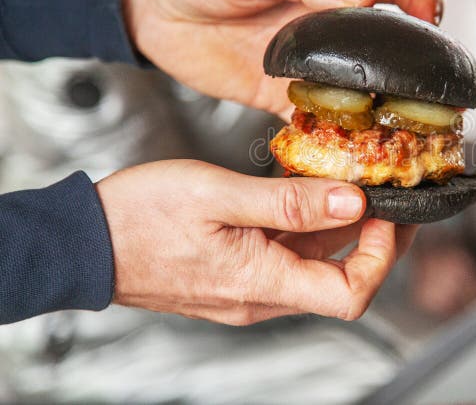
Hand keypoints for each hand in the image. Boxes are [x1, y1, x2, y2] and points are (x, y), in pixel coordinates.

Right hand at [96, 160, 417, 324]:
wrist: (85, 241)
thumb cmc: (139, 218)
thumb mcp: (219, 196)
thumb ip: (289, 201)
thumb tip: (352, 201)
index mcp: (262, 282)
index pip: (351, 295)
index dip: (380, 257)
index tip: (384, 214)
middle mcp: (261, 295)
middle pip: (341, 279)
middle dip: (373, 238)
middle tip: (385, 195)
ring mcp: (249, 287)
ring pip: (315, 264)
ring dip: (340, 228)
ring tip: (349, 184)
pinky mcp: (238, 273)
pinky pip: (287, 256)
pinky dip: (307, 228)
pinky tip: (306, 194)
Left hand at [122, 0, 441, 119]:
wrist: (145, 1)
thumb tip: (361, 0)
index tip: (431, 21)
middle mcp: (325, 22)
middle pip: (385, 43)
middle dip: (412, 66)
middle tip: (429, 94)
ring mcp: (305, 60)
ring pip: (356, 87)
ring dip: (377, 110)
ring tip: (395, 132)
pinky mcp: (278, 92)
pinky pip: (313, 118)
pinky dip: (329, 137)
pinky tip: (341, 151)